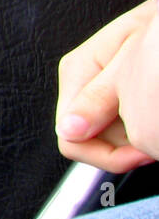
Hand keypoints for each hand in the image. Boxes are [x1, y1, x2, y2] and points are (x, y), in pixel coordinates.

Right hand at [56, 0, 158, 170]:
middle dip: (125, 143)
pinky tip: (158, 112)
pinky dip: (147, 127)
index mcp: (76, 71)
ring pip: (112, 134)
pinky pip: (127, 125)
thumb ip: (96, 100)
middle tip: (154, 135)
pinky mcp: (126, 94)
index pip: (68, 135)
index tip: (140, 151)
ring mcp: (106, 89)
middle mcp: (86, 80)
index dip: (106, 151)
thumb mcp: (130, 67)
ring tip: (157, 113)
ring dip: (141, 135)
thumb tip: (68, 129)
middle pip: (90, 137)